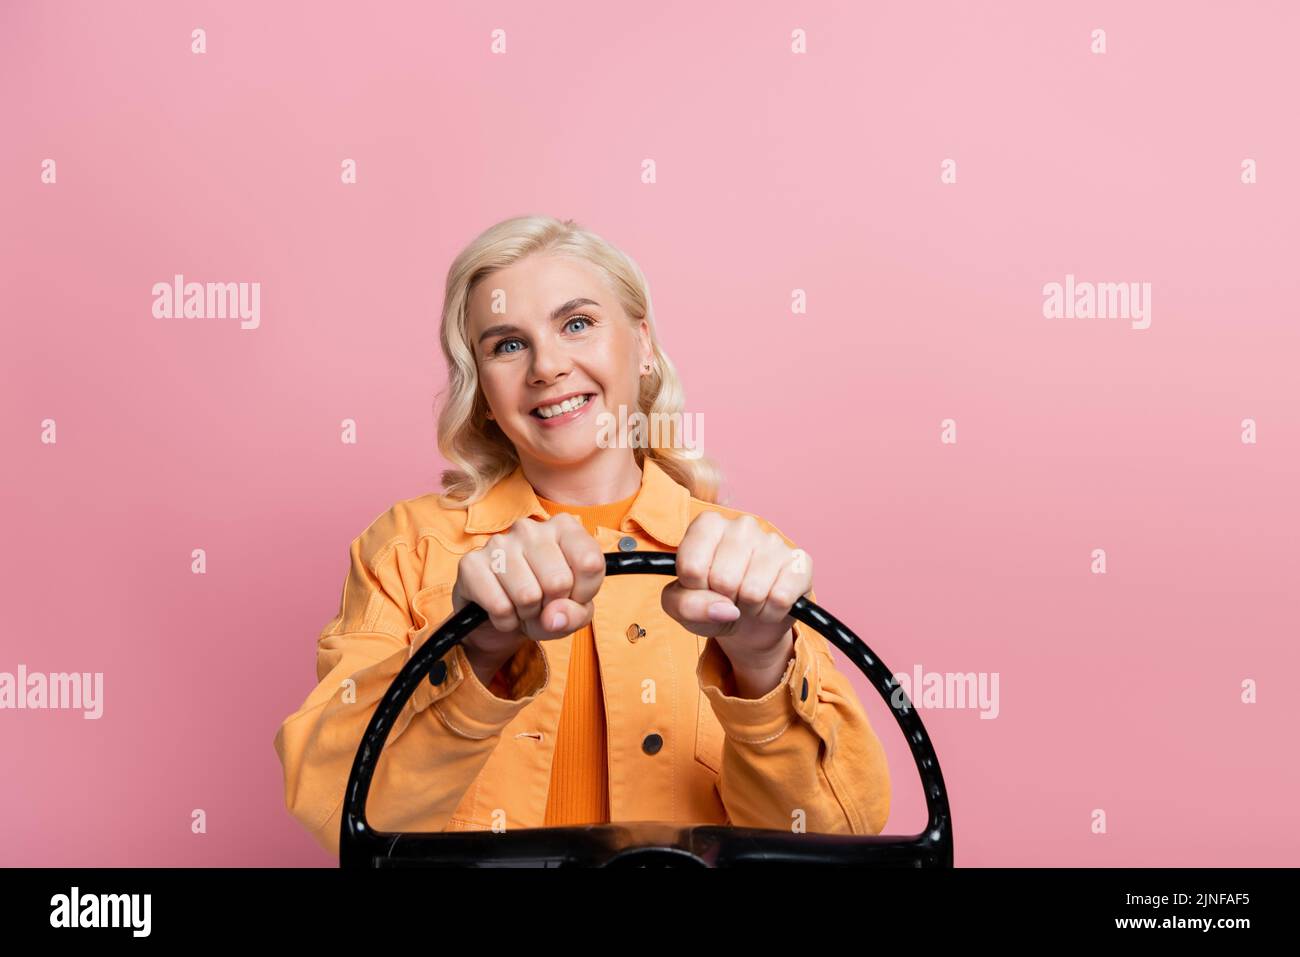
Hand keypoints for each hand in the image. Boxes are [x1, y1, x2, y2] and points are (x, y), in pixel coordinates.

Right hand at [451, 513, 604, 680]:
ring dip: (527, 614)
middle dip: (552, 606)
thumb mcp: (574, 610)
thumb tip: (553, 615)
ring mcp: (499, 542)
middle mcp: (530, 527)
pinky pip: (500, 607)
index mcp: (564, 527)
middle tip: (543, 603)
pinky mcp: (471, 563)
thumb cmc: (546, 602)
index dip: (583, 592)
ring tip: (523, 606)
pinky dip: (505, 621)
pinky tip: (503, 609)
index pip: (589, 562)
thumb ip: (576, 613)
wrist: (502, 613)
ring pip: (528, 596)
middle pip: (559, 581)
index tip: (572, 594)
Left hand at [661, 512, 811, 678]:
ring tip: (747, 600)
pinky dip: (771, 613)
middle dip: (723, 600)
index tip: (701, 587)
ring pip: (753, 591)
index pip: (691, 566)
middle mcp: (742, 524)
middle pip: (723, 579)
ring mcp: (773, 541)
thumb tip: (723, 608)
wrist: (749, 620)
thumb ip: (685, 605)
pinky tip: (768, 603)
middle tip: (728, 596)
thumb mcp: (681, 606)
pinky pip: (780, 599)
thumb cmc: (711, 602)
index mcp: (708, 524)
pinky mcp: (800, 562)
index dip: (694, 589)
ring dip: (748, 608)